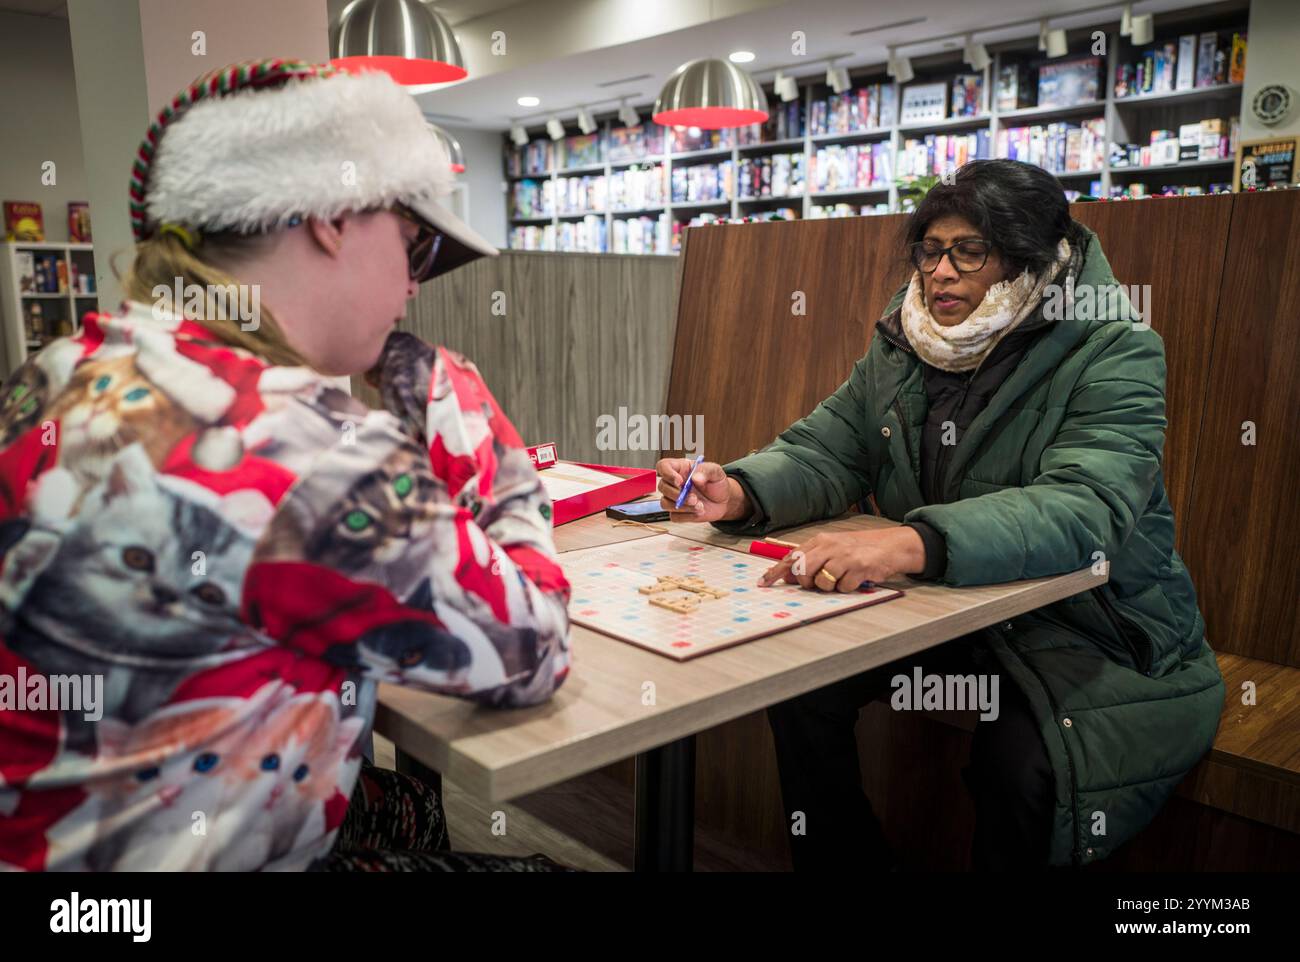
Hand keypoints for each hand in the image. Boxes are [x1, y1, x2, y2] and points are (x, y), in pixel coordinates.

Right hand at [655, 458, 748, 522]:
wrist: (724, 501)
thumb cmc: (717, 484)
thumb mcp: (716, 472)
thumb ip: (706, 470)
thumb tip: (695, 477)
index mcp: (680, 469)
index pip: (663, 466)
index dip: (667, 473)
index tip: (679, 481)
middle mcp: (674, 483)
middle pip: (662, 487)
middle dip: (677, 494)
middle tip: (694, 498)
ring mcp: (674, 498)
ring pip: (665, 503)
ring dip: (682, 506)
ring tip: (699, 505)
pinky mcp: (678, 512)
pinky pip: (674, 516)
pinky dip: (687, 516)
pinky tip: (698, 512)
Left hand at [758, 528, 926, 591]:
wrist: (891, 546)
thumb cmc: (860, 549)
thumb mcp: (833, 548)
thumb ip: (811, 559)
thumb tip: (787, 575)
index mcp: (821, 541)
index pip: (792, 557)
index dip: (776, 571)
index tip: (763, 583)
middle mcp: (830, 546)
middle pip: (802, 570)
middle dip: (806, 582)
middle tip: (817, 583)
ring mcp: (844, 557)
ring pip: (822, 582)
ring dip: (830, 586)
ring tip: (842, 577)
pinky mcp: (858, 568)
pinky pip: (842, 587)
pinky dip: (847, 588)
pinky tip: (855, 579)